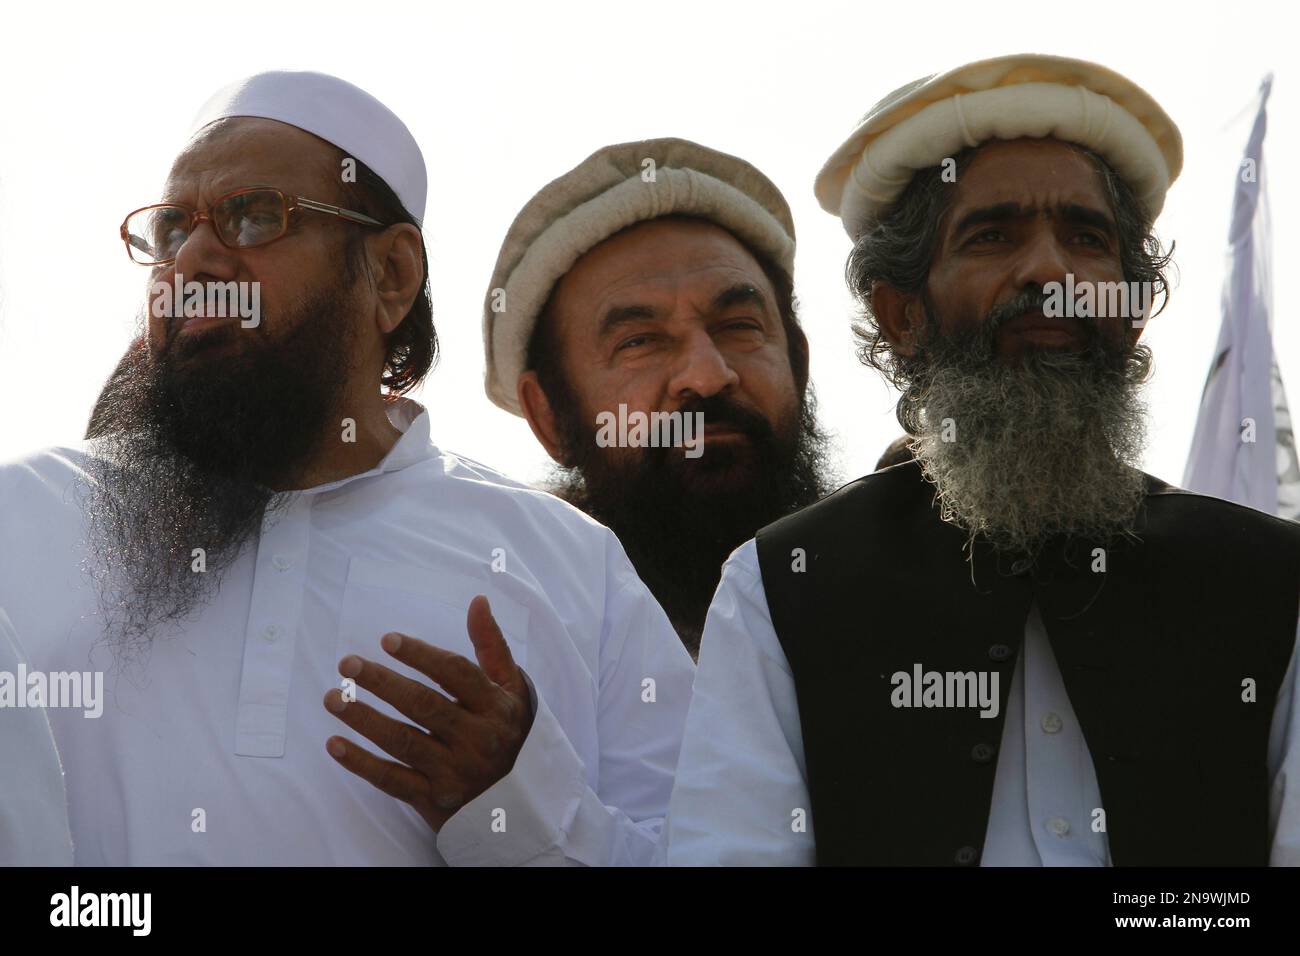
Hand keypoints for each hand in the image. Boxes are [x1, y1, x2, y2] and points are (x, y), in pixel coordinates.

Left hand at [323, 594, 532, 831]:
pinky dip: (361, 764)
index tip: (387, 640)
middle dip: (382, 682)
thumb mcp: (511, 687)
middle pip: (423, 705)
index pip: (455, 674)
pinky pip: (392, 780)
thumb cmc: (507, 730)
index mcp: (495, 707)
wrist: (514, 800)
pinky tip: (334, 744)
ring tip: (331, 698)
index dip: (420, 655)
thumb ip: (491, 645)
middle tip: (347, 664)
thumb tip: (478, 601)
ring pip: (403, 741)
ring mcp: (454, 772)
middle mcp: (476, 739)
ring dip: (364, 719)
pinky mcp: (433, 799)